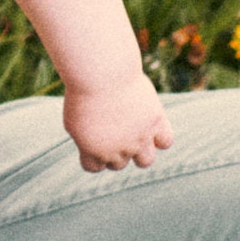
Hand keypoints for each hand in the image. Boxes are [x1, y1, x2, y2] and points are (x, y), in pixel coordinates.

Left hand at [60, 73, 174, 174]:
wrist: (102, 73)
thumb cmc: (82, 91)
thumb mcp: (73, 119)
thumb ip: (85, 140)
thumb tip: (98, 150)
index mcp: (92, 152)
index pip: (94, 167)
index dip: (91, 152)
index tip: (90, 133)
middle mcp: (117, 151)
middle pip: (118, 164)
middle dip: (113, 149)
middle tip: (108, 122)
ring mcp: (138, 139)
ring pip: (145, 161)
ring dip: (139, 151)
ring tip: (132, 130)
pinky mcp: (155, 123)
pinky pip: (166, 142)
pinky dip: (160, 137)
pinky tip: (149, 123)